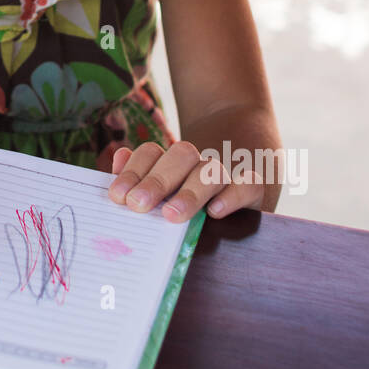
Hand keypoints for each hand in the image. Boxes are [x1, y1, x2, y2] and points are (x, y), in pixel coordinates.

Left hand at [108, 140, 264, 221]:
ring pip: (210, 171)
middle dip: (155, 181)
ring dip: (189, 192)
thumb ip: (136, 179)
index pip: (151, 153)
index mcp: (169, 163)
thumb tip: (119, 157)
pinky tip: (215, 212)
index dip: (133, 171)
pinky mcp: (250, 191)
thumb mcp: (157, 197)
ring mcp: (225, 176)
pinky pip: (248, 185)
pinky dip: (232, 196)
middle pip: (179, 156)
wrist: (234, 205)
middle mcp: (196, 164)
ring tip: (171, 215)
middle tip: (137, 205)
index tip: (118, 196)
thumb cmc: (183, 209)